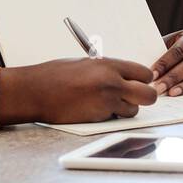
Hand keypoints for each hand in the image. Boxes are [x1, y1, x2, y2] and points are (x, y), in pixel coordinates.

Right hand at [0, 58, 157, 124]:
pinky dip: (110, 117)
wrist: (33, 91)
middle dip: (144, 97)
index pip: (145, 74)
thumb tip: (127, 77)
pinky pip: (116, 119)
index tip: (136, 83)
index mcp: (110, 65)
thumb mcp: (87, 64)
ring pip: (133, 110)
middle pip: (149, 95)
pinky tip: (94, 110)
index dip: (142, 80)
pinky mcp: (98, 117)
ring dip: (125, 109)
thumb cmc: (55, 76)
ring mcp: (106, 101)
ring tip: (106, 104)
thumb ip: (110, 70)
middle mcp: (112, 82)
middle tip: (133, 98)